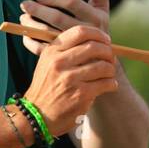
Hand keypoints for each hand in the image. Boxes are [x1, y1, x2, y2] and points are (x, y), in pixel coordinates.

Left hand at [19, 0, 110, 57]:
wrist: (102, 58)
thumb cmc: (98, 27)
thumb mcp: (103, 8)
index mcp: (96, 17)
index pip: (72, 3)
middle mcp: (86, 32)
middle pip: (57, 18)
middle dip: (38, 10)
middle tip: (25, 4)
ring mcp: (75, 46)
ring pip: (49, 33)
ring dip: (32, 25)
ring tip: (23, 18)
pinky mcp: (65, 57)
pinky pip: (44, 50)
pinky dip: (31, 42)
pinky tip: (26, 35)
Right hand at [23, 23, 117, 137]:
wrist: (36, 115)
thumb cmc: (47, 87)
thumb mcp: (48, 63)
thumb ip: (66, 50)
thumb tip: (97, 41)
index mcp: (52, 51)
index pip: (80, 32)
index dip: (98, 34)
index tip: (106, 40)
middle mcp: (60, 63)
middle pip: (95, 47)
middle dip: (108, 52)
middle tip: (111, 58)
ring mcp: (70, 79)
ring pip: (103, 66)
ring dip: (111, 69)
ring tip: (110, 73)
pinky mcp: (81, 95)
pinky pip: (106, 83)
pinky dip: (112, 83)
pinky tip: (110, 85)